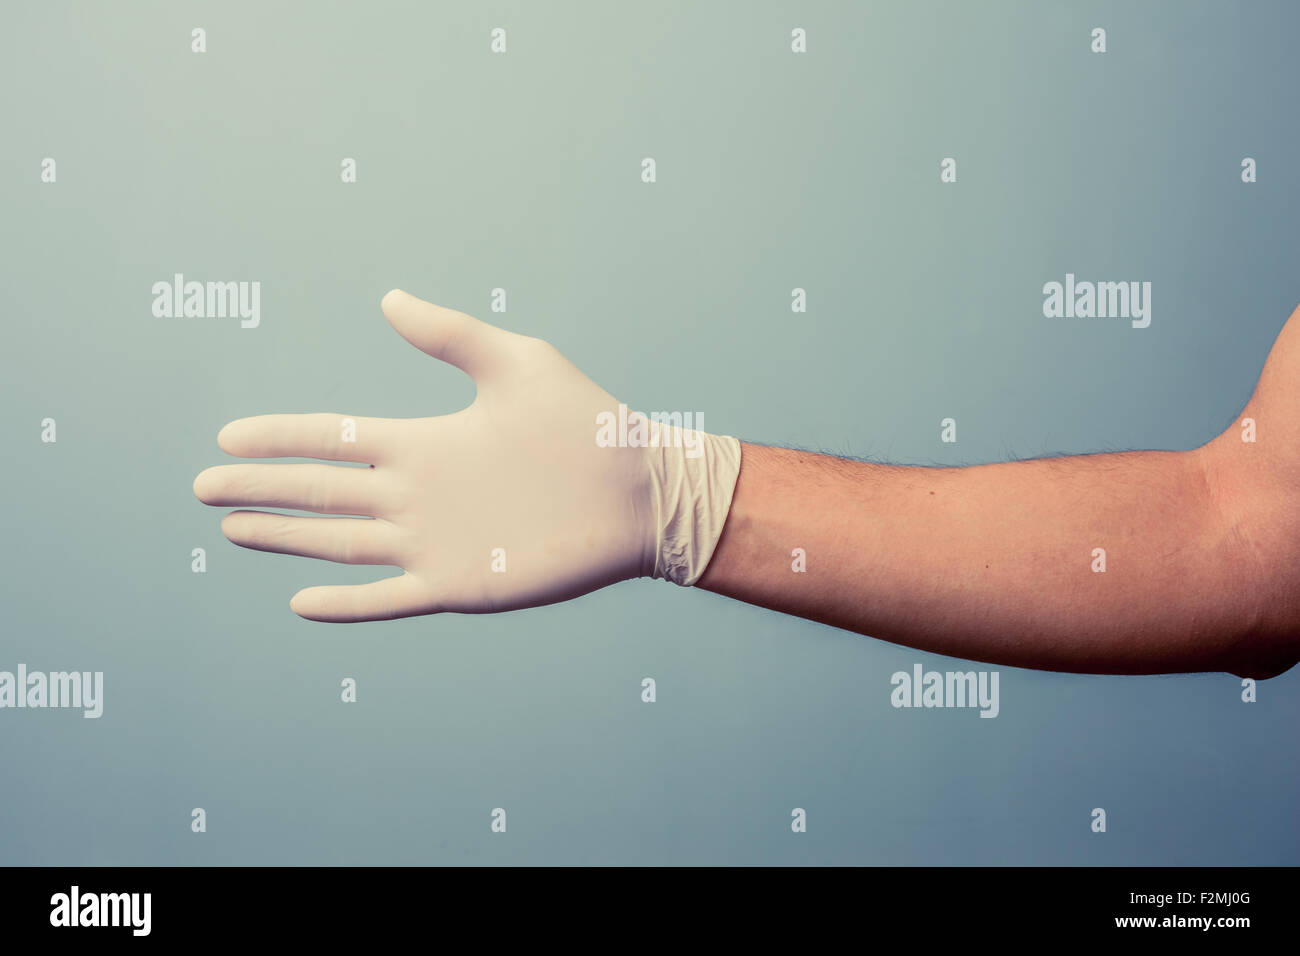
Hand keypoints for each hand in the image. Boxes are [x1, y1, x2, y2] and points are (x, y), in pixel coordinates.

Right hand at [194, 290, 656, 621]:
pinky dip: (347, 604)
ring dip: (286, 538)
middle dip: (262, 489)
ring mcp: (436, 542)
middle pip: (321, 493)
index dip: (281, 438)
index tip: (230, 434)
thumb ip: (451, 335)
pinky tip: (302, 603)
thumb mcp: (516, 364)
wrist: (644, 492)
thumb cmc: (588, 424)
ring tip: (233, 529)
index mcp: (425, 442)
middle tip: (204, 486)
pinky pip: (390, 598)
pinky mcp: (462, 584)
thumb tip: (388, 298)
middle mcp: (419, 493)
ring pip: (341, 544)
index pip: (334, 439)